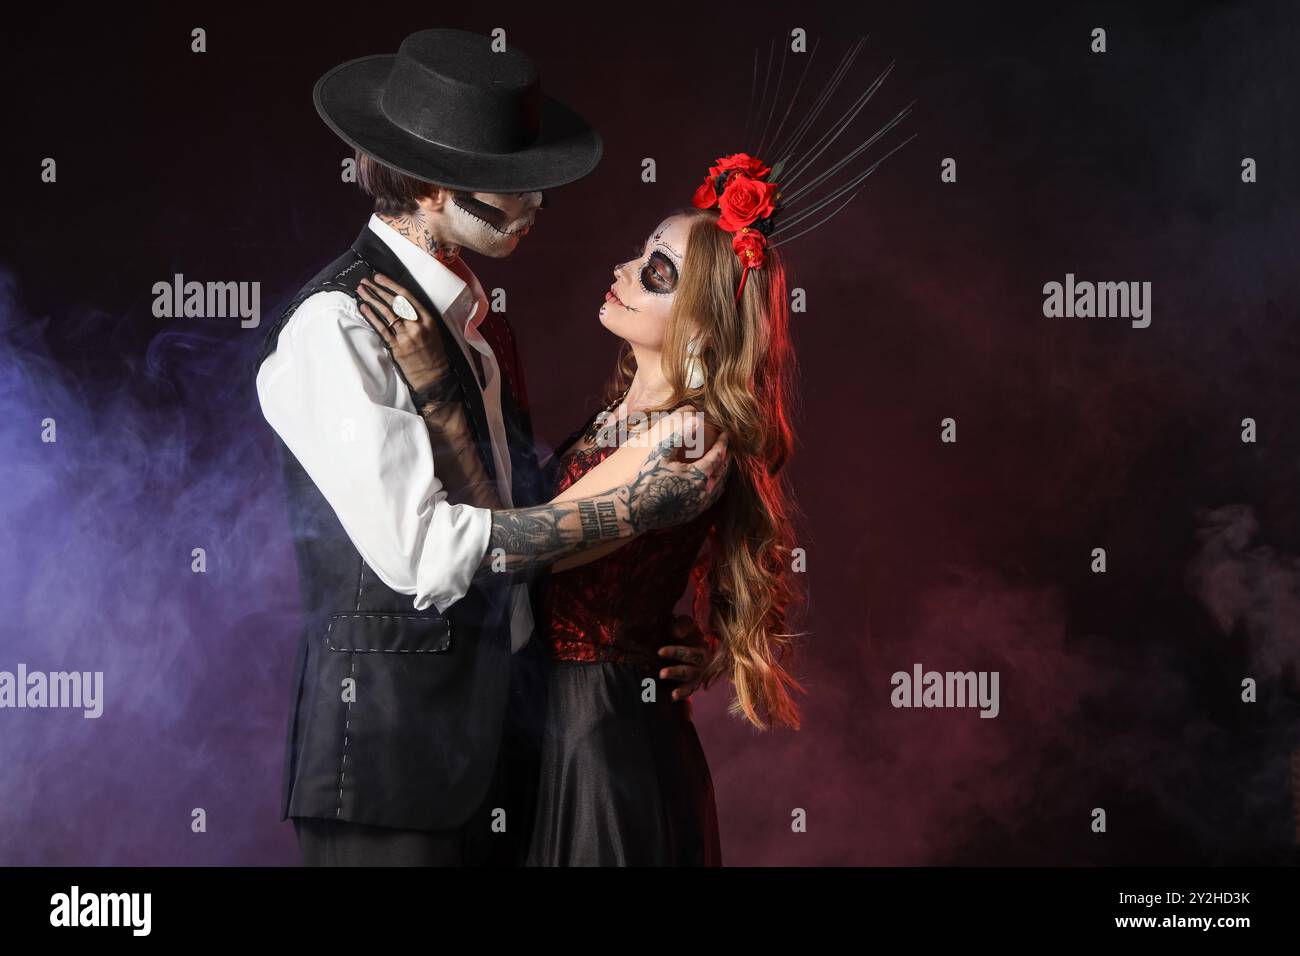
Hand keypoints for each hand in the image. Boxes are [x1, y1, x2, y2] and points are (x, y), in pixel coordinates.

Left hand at [356, 273, 449, 392]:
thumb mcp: (433, 332)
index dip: (391, 285)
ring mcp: (406, 336)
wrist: (433, 377)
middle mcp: (417, 326)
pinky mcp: (397, 347)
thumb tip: (400, 304)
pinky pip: (382, 328)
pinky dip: (371, 317)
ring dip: (372, 299)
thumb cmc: (433, 354)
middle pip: (394, 302)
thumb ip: (419, 318)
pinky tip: (363, 308)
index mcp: (428, 319)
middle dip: (378, 289)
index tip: (379, 277)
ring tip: (361, 291)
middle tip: (365, 281)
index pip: (407, 297)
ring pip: (386, 313)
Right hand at [622, 411, 729, 531]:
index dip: (723, 443)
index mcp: (698, 475)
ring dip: (723, 473)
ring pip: (720, 487)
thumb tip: (695, 419)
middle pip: (723, 471)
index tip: (726, 433)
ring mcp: (699, 505)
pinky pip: (711, 499)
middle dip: (726, 457)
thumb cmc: (645, 479)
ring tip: (723, 462)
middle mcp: (703, 492)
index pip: (718, 455)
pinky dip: (715, 487)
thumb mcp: (660, 454)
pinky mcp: (692, 514)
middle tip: (727, 445)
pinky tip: (711, 482)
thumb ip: (679, 436)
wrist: (633, 510)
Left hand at [658, 615, 718, 701]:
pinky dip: (682, 695)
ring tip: (667, 689)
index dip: (675, 653)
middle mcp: (702, 665)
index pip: (689, 653)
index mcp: (701, 649)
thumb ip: (682, 624)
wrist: (683, 640)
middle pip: (689, 671)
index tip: (660, 652)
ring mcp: (697, 676)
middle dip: (675, 673)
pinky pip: (688, 692)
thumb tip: (677, 632)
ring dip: (679, 688)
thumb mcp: (684, 623)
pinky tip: (672, 697)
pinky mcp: (692, 685)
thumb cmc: (683, 631)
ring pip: (689, 684)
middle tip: (661, 674)